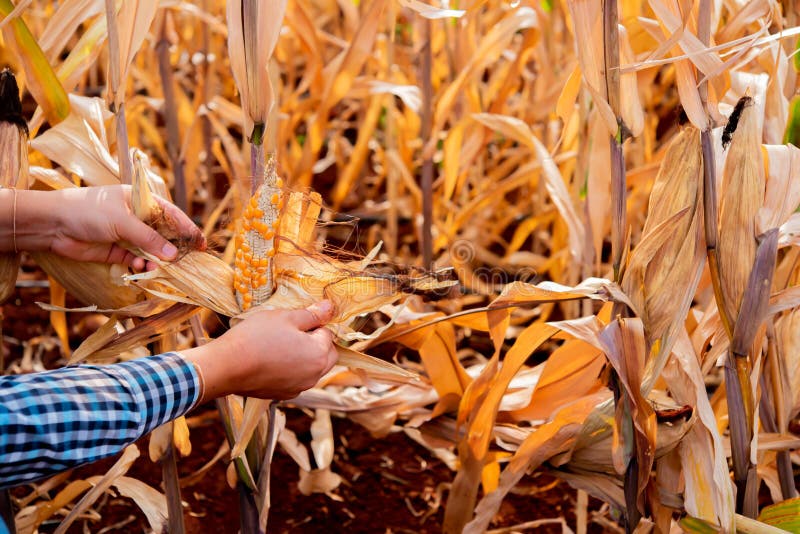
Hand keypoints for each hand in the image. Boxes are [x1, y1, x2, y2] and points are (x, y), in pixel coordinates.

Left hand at [9, 185, 204, 269]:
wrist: (53, 225)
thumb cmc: (88, 211)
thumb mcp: (123, 221)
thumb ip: (149, 239)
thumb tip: (173, 255)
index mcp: (141, 201)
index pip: (171, 215)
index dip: (188, 229)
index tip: (201, 244)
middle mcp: (136, 217)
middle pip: (163, 235)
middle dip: (174, 249)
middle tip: (186, 263)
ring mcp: (127, 235)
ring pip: (151, 250)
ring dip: (156, 261)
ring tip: (158, 270)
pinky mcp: (117, 251)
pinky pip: (137, 260)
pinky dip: (141, 266)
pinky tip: (140, 269)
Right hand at [183, 301, 337, 400]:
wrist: (227, 366)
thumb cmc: (257, 337)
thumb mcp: (286, 317)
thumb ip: (311, 314)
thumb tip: (330, 307)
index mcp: (320, 355)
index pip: (328, 334)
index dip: (313, 324)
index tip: (294, 320)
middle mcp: (314, 375)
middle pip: (326, 355)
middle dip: (316, 343)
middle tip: (291, 332)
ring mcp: (299, 388)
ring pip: (311, 368)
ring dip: (303, 357)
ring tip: (278, 345)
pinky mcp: (283, 395)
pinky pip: (295, 379)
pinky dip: (289, 370)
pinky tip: (270, 360)